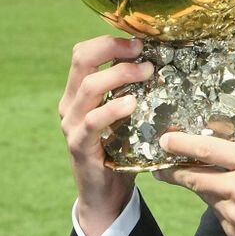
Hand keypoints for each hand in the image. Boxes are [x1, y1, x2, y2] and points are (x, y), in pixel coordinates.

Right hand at [59, 35, 152, 235]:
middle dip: (112, 48)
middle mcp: (70, 104)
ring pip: (88, 87)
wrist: (106, 193)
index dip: (109, 41)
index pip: (84, 53)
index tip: (139, 41)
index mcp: (78, 92)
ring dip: (119, 75)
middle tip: (142, 50)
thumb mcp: (126, 116)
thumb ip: (133, 92)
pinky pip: (92, 122)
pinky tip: (132, 104)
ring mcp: (71, 124)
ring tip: (146, 72)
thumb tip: (163, 65)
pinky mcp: (79, 145)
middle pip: (81, 60)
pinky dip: (112, 109)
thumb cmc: (120, 150)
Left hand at [154, 84, 234, 235]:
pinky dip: (223, 208)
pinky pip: (220, 217)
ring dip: (204, 189)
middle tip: (162, 166)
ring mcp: (234, 214)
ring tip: (205, 181)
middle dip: (174, 172)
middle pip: (194, 178)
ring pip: (206, 197)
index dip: (181, 144)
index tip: (163, 140)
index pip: (207, 149)